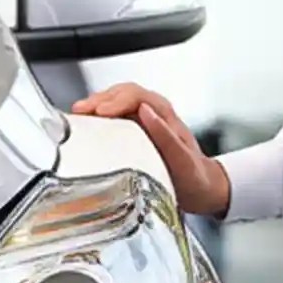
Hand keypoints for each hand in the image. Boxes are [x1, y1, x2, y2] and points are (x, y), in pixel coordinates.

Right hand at [72, 83, 229, 216]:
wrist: (203, 189)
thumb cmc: (195, 177)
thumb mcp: (183, 160)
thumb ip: (165, 135)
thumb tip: (144, 112)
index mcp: (166, 116)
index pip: (136, 95)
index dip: (116, 100)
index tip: (100, 111)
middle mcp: (155, 113)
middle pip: (122, 93)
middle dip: (99, 99)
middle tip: (80, 112)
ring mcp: (145, 120)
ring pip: (117, 101)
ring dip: (96, 105)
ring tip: (79, 115)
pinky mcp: (136, 131)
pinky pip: (116, 115)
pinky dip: (99, 117)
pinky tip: (87, 124)